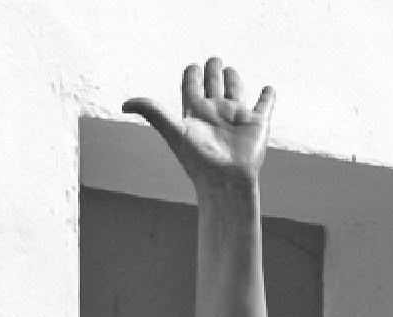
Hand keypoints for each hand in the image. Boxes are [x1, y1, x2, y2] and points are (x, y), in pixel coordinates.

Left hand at [124, 58, 272, 201]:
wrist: (225, 180)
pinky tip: (268, 89)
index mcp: (196, 113)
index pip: (192, 88)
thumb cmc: (198, 159)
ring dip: (234, 79)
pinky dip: (269, 96)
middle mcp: (215, 113)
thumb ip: (152, 112)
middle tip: (212, 60)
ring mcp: (237, 117)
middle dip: (212, 71)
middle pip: (213, 85)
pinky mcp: (258, 122)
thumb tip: (124, 104)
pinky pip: (265, 105)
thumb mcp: (173, 130)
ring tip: (229, 70)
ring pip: (236, 91)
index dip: (191, 76)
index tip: (191, 67)